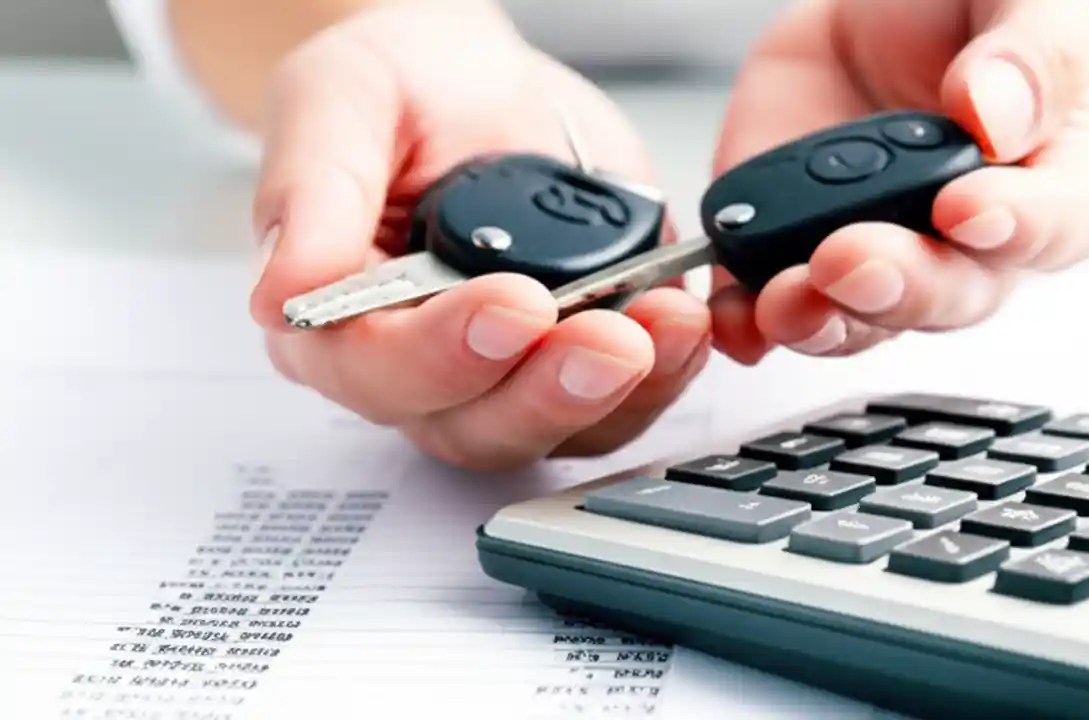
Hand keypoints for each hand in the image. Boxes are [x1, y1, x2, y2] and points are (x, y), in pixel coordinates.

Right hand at [250, 2, 710, 470]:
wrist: (477, 91)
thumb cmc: (401, 94)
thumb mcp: (340, 100)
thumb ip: (312, 190)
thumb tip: (285, 290)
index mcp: (335, 319)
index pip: (375, 370)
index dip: (445, 354)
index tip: (515, 306)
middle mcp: (417, 370)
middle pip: (473, 423)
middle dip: (549, 389)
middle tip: (611, 341)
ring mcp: (501, 378)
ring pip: (554, 428)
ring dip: (621, 393)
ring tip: (668, 326)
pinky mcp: (572, 366)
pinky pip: (621, 404)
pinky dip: (664, 375)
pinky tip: (683, 323)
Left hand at [709, 0, 1088, 361]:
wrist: (889, 13)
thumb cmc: (976, 17)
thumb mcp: (1029, 2)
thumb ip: (1032, 55)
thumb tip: (995, 116)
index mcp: (1049, 185)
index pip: (1054, 228)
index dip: (1014, 227)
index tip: (964, 207)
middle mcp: (965, 246)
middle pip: (947, 294)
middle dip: (895, 285)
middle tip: (849, 258)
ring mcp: (878, 257)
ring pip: (860, 319)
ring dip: (820, 317)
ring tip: (783, 298)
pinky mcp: (798, 254)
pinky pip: (773, 307)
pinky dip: (746, 319)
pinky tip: (733, 317)